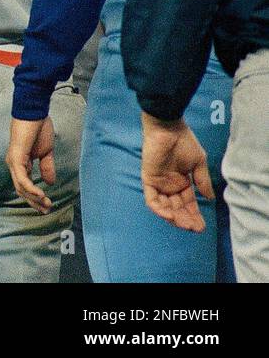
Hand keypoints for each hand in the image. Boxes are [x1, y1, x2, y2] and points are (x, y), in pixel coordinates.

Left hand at [7, 116, 56, 212]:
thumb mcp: (46, 153)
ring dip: (34, 198)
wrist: (35, 113)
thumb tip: (49, 182)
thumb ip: (46, 167)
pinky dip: (31, 188)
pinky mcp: (16, 158)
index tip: (47, 205)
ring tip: (46, 204)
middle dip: (34, 202)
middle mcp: (14, 164)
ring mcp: (13, 161)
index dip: (35, 197)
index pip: (25, 186)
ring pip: (20, 186)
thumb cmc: (39, 129)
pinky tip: (41, 194)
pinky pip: (22, 178)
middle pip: (21, 189)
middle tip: (47, 210)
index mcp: (20, 163)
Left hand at [141, 113, 212, 231]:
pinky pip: (152, 199)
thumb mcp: (198, 164)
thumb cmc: (184, 142)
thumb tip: (210, 198)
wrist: (168, 128)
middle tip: (195, 228)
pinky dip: (159, 209)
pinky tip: (170, 215)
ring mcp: (158, 183)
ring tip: (185, 224)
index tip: (202, 226)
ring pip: (164, 207)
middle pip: (177, 208)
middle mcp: (169, 185)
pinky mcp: (148, 179)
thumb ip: (202, 181)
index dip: (194, 215)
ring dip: (174, 217)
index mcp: (181, 182)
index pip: (188, 204)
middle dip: (185, 220)